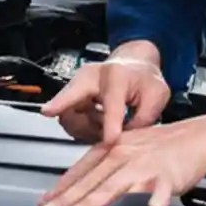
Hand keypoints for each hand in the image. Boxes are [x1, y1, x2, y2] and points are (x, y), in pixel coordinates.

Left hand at [35, 111, 205, 205]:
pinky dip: (158, 198)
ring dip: (93, 201)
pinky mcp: (168, 176)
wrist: (197, 137)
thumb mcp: (126, 148)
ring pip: (115, 185)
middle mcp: (124, 156)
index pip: (80, 170)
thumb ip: (102, 167)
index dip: (60, 189)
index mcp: (112, 149)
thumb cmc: (161, 145)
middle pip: (91, 181)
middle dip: (66, 199)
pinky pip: (162, 189)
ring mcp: (145, 166)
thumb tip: (75, 187)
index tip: (44, 203)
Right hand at [40, 40, 170, 142]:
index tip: (110, 140)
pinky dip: (83, 130)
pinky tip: (99, 125)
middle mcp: (92, 78)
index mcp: (117, 75)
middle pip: (71, 92)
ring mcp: (78, 87)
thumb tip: (125, 140)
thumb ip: (144, 118)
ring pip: (69, 115)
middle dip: (60, 102)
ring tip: (105, 126)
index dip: (111, 124)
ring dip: (85, 130)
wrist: (132, 65)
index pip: (112, 103)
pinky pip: (70, 121)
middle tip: (48, 111)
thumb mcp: (157, 95)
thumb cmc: (144, 80)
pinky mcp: (71, 99)